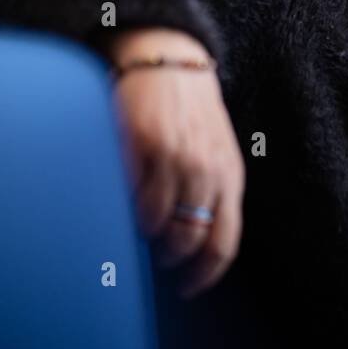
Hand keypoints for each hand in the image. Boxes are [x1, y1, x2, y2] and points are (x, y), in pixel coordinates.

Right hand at [109, 28, 243, 298]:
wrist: (167, 60)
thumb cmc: (190, 115)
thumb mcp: (217, 153)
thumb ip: (213, 193)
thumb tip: (193, 247)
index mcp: (230, 176)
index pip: (222, 244)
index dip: (202, 276)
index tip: (184, 289)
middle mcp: (205, 169)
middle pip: (187, 238)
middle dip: (169, 257)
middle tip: (154, 257)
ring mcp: (173, 156)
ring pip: (154, 222)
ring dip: (142, 235)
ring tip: (134, 227)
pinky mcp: (140, 142)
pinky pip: (128, 194)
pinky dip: (120, 208)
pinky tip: (118, 202)